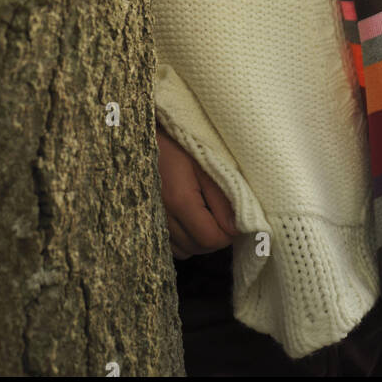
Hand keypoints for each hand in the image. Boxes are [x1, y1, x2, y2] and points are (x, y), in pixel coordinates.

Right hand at [156, 123, 237, 258]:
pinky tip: (190, 217)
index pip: (211, 239)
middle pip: (198, 247)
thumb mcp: (207, 161)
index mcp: (179, 199)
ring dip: (199, 238)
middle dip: (217, 236)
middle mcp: (161, 215)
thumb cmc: (179, 140)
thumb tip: (237, 228)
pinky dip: (183, 238)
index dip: (230, 233)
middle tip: (224, 212)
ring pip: (184, 249)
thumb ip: (223, 196)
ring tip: (206, 212)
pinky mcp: (145, 219)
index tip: (237, 216)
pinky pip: (169, 245)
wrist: (144, 132)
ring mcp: (150, 219)